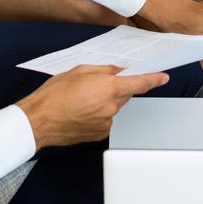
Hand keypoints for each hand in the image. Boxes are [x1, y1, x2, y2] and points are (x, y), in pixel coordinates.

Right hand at [16, 64, 168, 147]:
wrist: (39, 121)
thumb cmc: (55, 94)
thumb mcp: (80, 71)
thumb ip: (104, 70)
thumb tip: (118, 71)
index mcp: (108, 88)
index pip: (139, 83)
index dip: (154, 79)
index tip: (163, 77)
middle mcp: (111, 107)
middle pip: (126, 94)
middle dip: (117, 87)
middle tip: (97, 83)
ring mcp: (106, 122)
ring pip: (115, 106)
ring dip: (106, 100)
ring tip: (83, 98)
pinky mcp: (100, 133)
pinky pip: (107, 118)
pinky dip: (99, 112)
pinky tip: (82, 109)